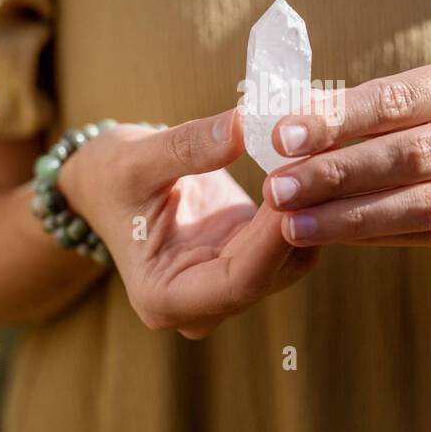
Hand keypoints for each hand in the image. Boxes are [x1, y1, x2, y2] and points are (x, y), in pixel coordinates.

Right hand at [64, 109, 317, 338]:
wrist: (107, 183)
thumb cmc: (110, 175)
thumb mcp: (137, 159)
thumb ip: (190, 146)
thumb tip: (246, 124)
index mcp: (164, 298)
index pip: (239, 281)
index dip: (275, 236)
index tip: (299, 184)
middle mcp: (202, 307)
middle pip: (272, 272)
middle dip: (300, 215)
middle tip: (324, 157)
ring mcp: (229, 289)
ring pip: (292, 258)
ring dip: (311, 208)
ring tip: (324, 151)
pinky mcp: (250, 262)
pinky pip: (291, 239)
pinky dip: (306, 203)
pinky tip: (316, 161)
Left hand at [260, 51, 430, 250]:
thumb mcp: (415, 92)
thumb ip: (356, 105)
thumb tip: (281, 120)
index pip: (400, 99)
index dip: (338, 119)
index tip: (281, 137)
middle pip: (412, 155)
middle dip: (336, 174)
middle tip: (277, 188)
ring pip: (422, 205)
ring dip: (348, 217)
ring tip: (292, 224)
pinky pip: (426, 235)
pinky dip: (372, 236)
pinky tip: (328, 235)